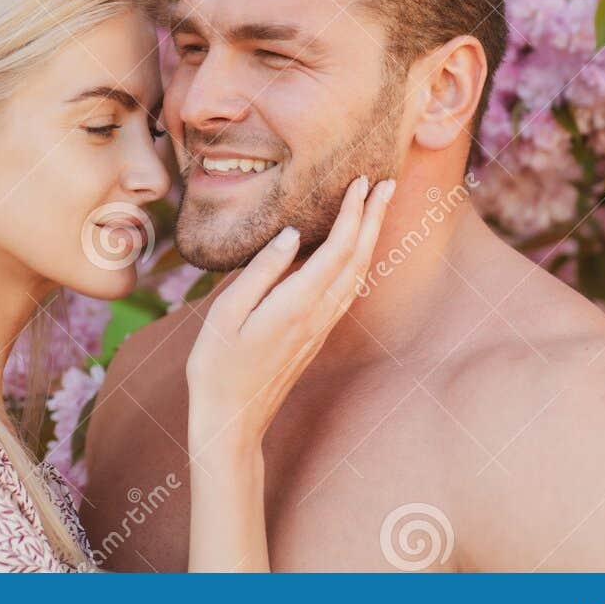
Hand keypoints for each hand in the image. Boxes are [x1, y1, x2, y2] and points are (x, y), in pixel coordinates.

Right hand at [185, 175, 393, 454]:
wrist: (232, 422)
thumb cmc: (217, 367)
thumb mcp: (225, 314)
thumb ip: (260, 271)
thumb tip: (292, 234)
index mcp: (297, 304)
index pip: (337, 249)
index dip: (353, 213)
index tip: (362, 181)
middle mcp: (318, 315)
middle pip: (358, 258)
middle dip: (374, 217)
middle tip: (387, 182)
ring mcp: (321, 328)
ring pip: (358, 275)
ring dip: (371, 237)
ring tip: (378, 207)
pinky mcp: (316, 335)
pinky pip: (347, 289)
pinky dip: (358, 260)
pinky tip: (354, 249)